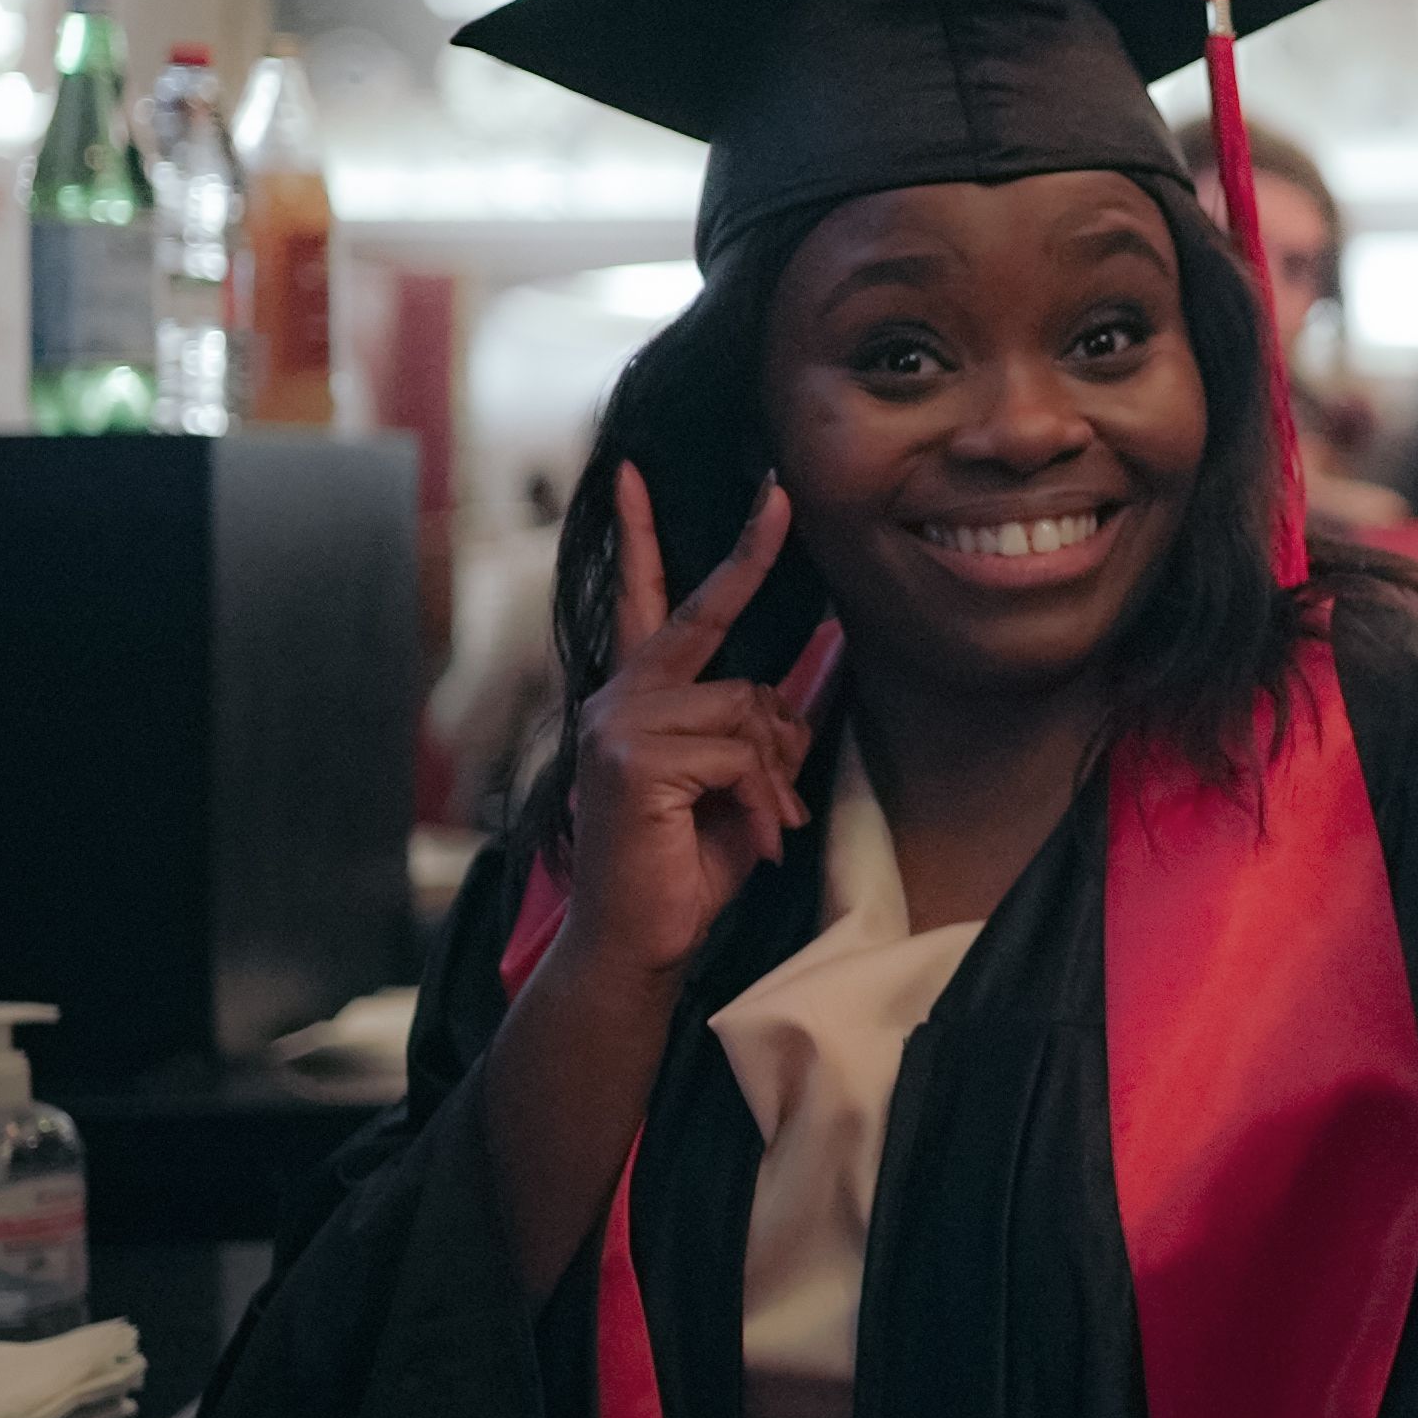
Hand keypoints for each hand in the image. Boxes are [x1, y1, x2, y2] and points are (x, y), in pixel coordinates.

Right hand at [559, 467, 839, 982]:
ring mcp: (619, 724)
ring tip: (761, 825)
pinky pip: (738, 750)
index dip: (645, 538)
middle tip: (779, 490)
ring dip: (774, 772)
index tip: (638, 474)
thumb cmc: (686, 867)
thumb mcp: (738, 789)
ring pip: (746, 705)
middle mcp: (618, 699)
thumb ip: (758, 735)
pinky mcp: (633, 757)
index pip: (643, 603)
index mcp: (637, 699)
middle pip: (700, 615)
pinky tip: (749, 835)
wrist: (639, 943)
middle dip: (746, 553)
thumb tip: (799, 688)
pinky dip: (762, 797)